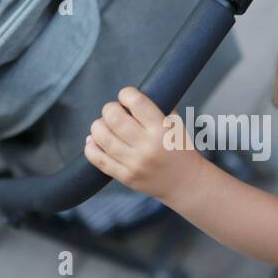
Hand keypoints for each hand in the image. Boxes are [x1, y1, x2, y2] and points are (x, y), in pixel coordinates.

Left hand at [84, 87, 204, 200]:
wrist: (186, 183)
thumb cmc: (181, 150)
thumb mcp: (176, 125)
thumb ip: (157, 108)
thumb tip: (129, 98)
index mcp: (162, 129)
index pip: (136, 102)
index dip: (126, 94)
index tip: (126, 97)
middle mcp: (147, 146)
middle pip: (113, 117)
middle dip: (109, 109)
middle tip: (114, 112)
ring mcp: (134, 163)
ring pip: (102, 137)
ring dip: (99, 126)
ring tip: (105, 126)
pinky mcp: (125, 176)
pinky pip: (98, 159)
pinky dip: (91, 146)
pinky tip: (95, 141)